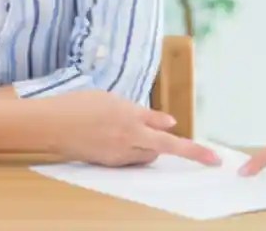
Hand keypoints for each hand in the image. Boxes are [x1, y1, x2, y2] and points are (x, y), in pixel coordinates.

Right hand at [48, 90, 221, 167]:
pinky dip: (129, 148)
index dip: (195, 151)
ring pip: (144, 155)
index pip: (171, 141)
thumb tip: (171, 124)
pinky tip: (110, 134)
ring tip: (121, 126)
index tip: (215, 159)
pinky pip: (128, 159)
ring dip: (144, 144)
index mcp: (133, 123)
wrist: (50, 124)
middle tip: (150, 127)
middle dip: (162, 141)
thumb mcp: (116, 101)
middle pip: (159, 150)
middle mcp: (128, 142)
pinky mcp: (106, 164)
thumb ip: (146, 114)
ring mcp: (117, 156)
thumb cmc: (81, 105)